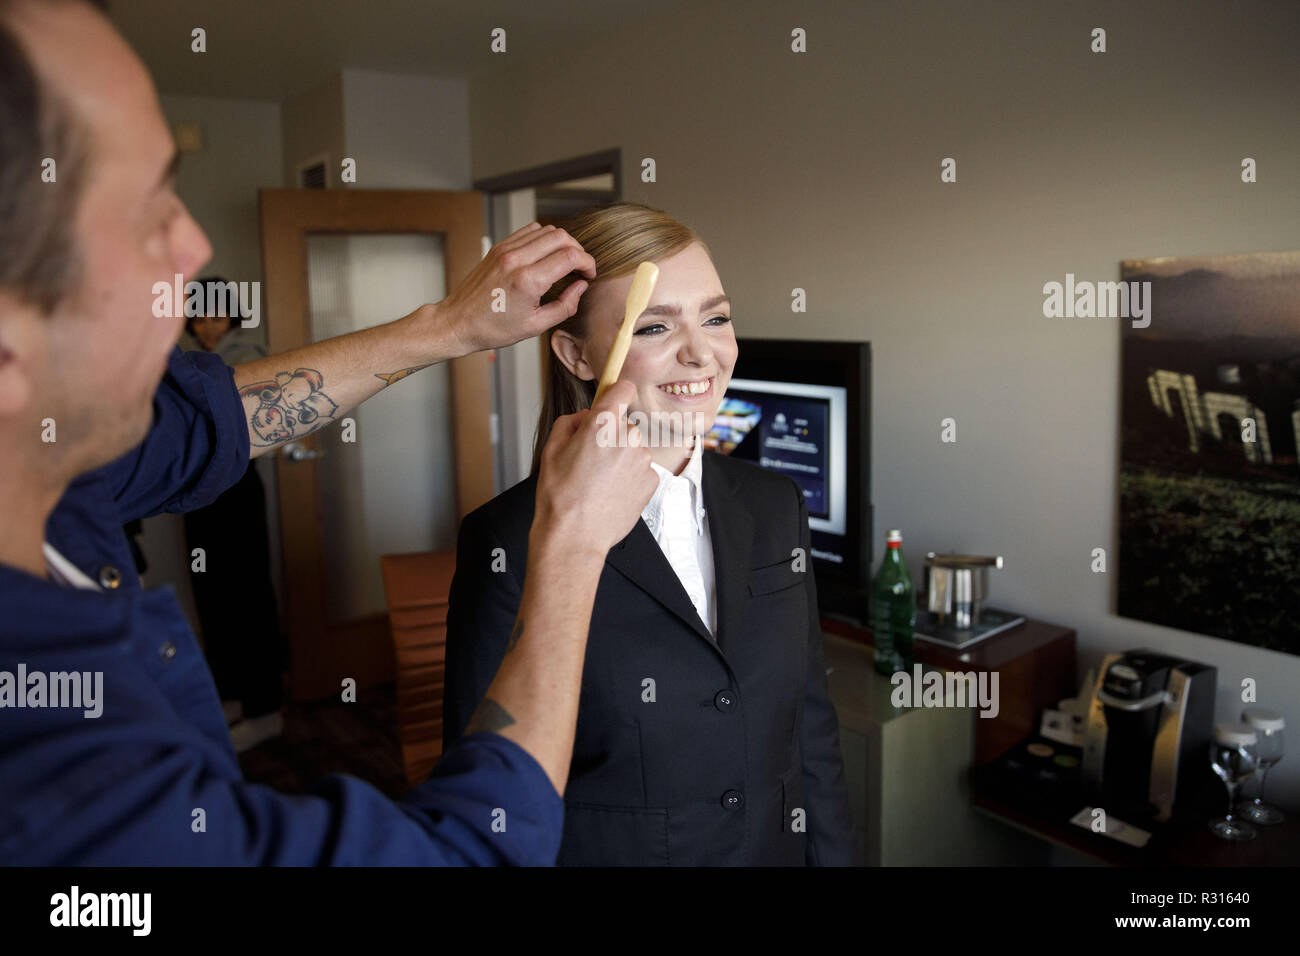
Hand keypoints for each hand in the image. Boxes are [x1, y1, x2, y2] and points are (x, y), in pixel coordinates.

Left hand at [440, 223, 596, 355]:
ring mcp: (506, 250)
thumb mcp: (535, 326)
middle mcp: (517, 260)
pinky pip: (529, 232)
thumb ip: (565, 306)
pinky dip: (544, 239)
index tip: (589, 274)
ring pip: (547, 230)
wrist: (459, 321)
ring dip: (561, 243)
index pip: (570, 257)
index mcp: (528, 281)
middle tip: (580, 267)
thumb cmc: (493, 328)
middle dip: (578, 250)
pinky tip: (546, 256)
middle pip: (561, 237)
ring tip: (564, 261)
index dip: (587, 263)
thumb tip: (580, 287)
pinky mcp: (499, 247)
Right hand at [531, 381, 657, 557]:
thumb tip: (586, 416)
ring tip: (599, 482)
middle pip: (624, 425)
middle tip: (591, 460)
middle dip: (611, 436)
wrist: (575, 536)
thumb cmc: (559, 496)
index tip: (613, 398)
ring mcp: (642, 460)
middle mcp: (627, 438)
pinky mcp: (652, 480)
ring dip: (621, 458)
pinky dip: (629, 477)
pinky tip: (611, 492)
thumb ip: (571, 422)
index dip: (616, 393)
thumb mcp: (551, 449)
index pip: (622, 390)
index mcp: (601, 425)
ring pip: (633, 449)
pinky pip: (641, 469)